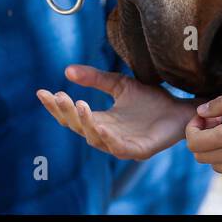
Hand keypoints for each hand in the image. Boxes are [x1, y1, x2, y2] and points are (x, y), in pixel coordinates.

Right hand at [36, 64, 200, 160]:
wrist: (179, 108)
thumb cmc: (150, 99)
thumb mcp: (119, 84)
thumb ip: (95, 78)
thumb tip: (67, 70)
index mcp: (100, 121)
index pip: (72, 116)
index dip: (56, 106)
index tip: (42, 92)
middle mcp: (106, 135)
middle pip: (79, 128)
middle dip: (67, 113)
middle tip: (59, 96)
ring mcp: (122, 144)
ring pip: (96, 139)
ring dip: (86, 123)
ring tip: (79, 104)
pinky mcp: (139, 151)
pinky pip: (120, 148)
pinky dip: (108, 138)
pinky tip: (101, 125)